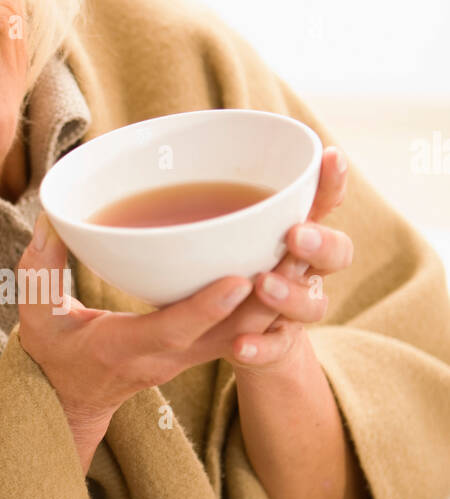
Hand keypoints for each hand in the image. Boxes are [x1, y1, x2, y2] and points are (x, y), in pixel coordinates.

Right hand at [16, 145, 352, 469]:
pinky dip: (277, 293)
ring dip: (284, 290)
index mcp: (127, 350)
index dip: (206, 307)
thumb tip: (51, 221)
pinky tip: (298, 253)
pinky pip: (249, 323)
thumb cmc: (55, 356)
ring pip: (250, 326)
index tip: (237, 279)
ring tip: (313, 241)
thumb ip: (39, 274)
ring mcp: (194, 353)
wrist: (75, 401)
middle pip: (231, 330)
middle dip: (269, 294)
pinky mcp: (206, 344)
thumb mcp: (35, 320)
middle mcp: (171, 355)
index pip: (172, 331)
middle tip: (300, 249)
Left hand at [220, 145, 352, 372]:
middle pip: (337, 253)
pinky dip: (261, 347)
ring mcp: (293, 310)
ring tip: (263, 284)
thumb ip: (200, 203)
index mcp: (293, 233)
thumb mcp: (209, 231)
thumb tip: (162, 148)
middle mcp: (303, 269)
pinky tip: (240, 345)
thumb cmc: (216, 268)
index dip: (332, 181)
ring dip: (292, 295)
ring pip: (315, 304)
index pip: (322, 202)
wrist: (222, 338)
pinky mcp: (275, 346)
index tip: (330, 155)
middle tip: (294, 235)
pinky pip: (277, 350)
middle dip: (321, 242)